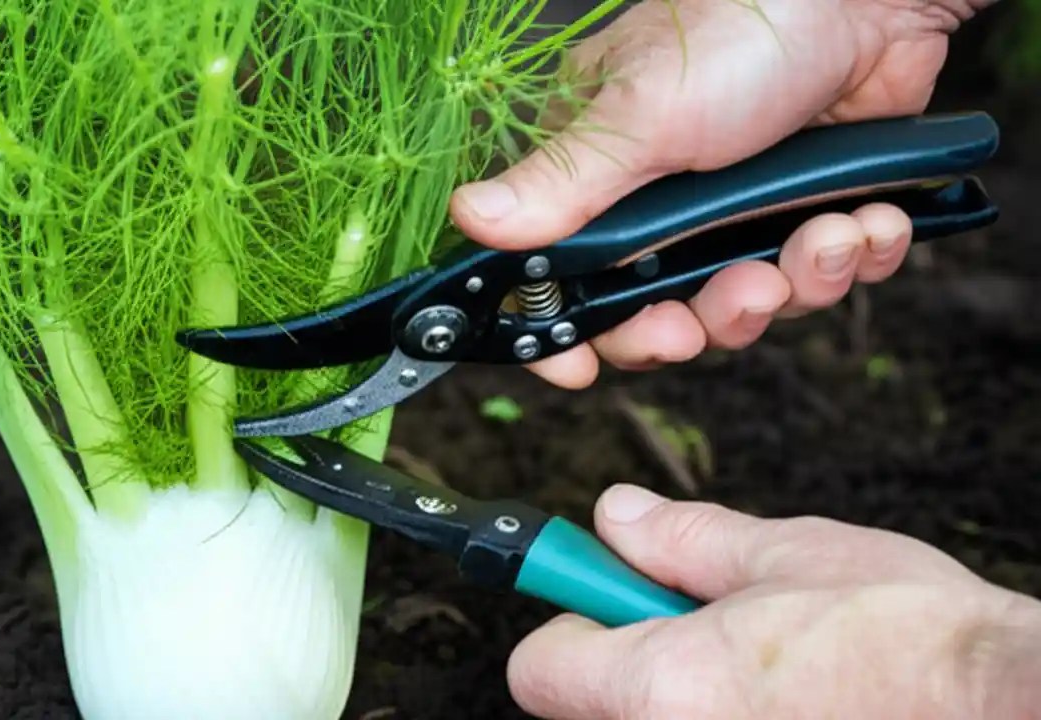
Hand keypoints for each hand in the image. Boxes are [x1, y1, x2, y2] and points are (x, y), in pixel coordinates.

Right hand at [449, 0, 993, 387]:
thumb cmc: (746, 26)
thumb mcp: (641, 114)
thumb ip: (561, 184)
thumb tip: (468, 221)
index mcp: (598, 175)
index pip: (559, 278)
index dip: (566, 332)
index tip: (584, 365)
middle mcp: (659, 203)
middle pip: (657, 312)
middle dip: (711, 315)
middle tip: (747, 292)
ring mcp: (733, 211)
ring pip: (745, 302)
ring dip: (799, 283)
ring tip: (830, 233)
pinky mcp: (801, 210)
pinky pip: (820, 276)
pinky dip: (853, 259)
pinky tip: (870, 219)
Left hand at [507, 485, 1040, 718]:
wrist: (1006, 707)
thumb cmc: (913, 640)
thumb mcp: (788, 554)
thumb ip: (682, 539)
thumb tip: (617, 518)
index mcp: (663, 687)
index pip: (540, 667)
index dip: (572, 615)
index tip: (606, 586)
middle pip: (588, 705)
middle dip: (628, 655)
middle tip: (702, 622)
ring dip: (682, 690)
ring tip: (763, 664)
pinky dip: (723, 716)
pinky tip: (789, 698)